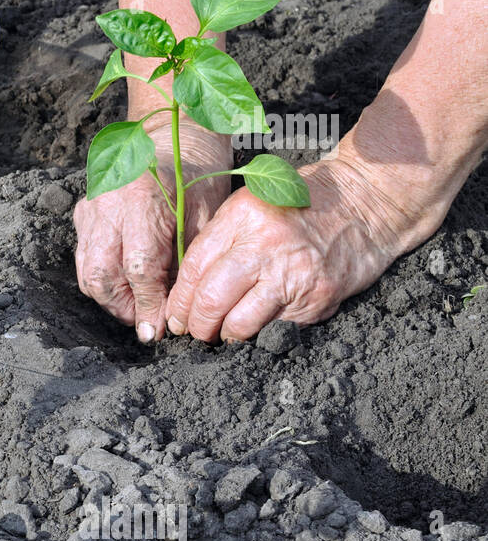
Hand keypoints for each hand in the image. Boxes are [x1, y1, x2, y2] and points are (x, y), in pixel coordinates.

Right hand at [74, 120, 231, 342]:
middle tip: (146, 322)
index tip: (159, 329)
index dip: (149, 304)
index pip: (139, 268)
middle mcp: (108, 205)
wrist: (173, 136)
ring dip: (110, 298)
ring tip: (136, 307)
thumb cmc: (199, 175)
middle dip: (124, 307)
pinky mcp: (83, 212)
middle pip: (102, 275)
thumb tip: (172, 309)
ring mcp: (91, 209)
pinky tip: (125, 283)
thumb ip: (185, 261)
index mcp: (143, 201)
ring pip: (87, 271)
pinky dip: (102, 278)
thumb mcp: (205, 217)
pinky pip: (84, 257)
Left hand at [165, 151, 413, 341]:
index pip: (193, 269)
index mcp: (242, 217)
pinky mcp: (317, 299)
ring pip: (241, 324)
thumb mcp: (250, 205)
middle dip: (196, 325)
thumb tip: (183, 286)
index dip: (178, 301)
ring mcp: (294, 275)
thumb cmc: (300, 205)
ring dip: (226, 336)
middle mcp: (266, 246)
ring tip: (224, 333)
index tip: (174, 316)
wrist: (365, 205)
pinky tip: (258, 326)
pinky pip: (275, 329)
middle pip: (211, 301)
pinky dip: (261, 333)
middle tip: (194, 332)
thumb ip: (217, 238)